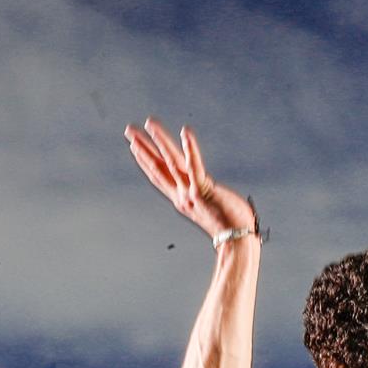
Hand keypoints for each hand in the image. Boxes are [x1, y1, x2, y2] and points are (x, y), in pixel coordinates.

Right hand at [124, 120, 257, 240]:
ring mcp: (190, 192)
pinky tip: (185, 132)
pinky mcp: (203, 189)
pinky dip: (190, 148)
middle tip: (129, 130)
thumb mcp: (211, 210)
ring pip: (171, 161)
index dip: (145, 161)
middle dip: (143, 146)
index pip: (159, 177)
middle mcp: (182, 195)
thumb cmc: (232, 227)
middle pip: (157, 166)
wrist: (237, 242)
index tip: (134, 146)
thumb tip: (210, 195)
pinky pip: (195, 165)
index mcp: (182, 200)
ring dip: (160, 140)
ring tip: (149, 124)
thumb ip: (205, 199)